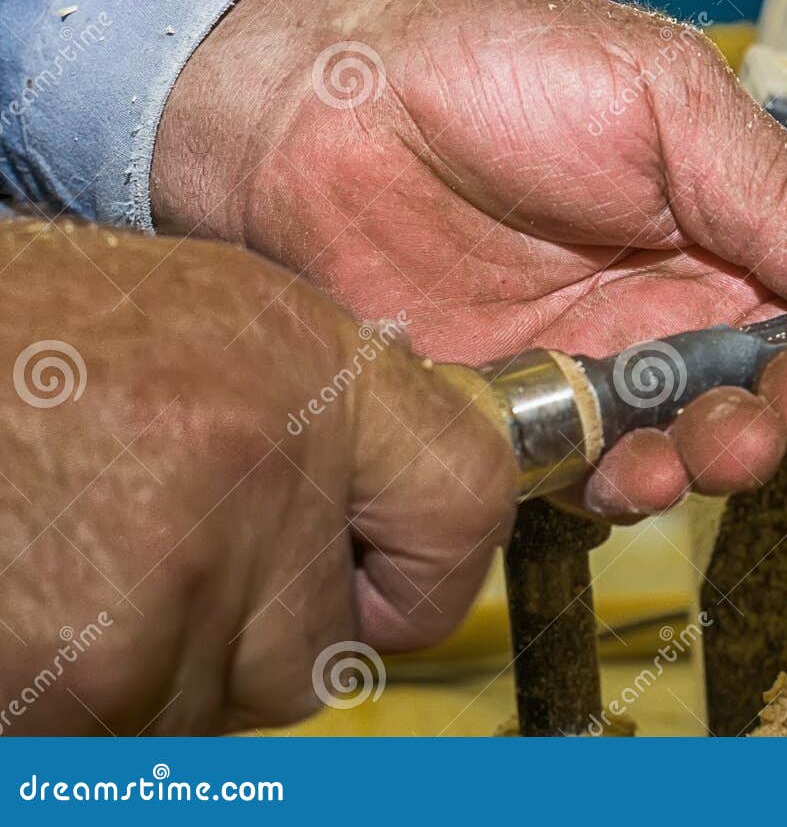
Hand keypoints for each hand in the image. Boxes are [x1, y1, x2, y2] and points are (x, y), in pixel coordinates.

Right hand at [0, 220, 514, 732]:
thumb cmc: (42, 335)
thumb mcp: (222, 323)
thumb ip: (335, 425)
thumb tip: (421, 529)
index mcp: (314, 372)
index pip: (465, 504)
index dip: (426, 569)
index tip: (382, 579)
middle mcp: (261, 470)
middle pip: (324, 655)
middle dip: (250, 639)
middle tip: (155, 549)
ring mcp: (169, 581)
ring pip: (213, 711)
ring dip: (152, 671)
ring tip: (75, 554)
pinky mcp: (85, 676)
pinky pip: (126, 742)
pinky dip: (82, 706)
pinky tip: (38, 597)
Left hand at [152, 0, 786, 519]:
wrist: (310, 99)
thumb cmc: (483, 59)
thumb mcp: (657, 91)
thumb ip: (775, 186)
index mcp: (734, 214)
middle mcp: (685, 295)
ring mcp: (611, 357)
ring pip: (715, 439)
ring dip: (743, 452)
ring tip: (730, 436)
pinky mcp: (532, 408)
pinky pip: (610, 471)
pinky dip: (640, 483)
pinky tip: (641, 462)